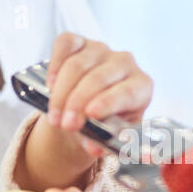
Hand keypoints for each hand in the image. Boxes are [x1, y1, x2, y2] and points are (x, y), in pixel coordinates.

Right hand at [46, 32, 152, 158]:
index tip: (91, 114)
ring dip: (62, 93)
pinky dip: (55, 64)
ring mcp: (102, 49)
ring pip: (78, 65)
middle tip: (66, 125)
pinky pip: (65, 44)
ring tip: (54, 118)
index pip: (127, 92)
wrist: (88, 107)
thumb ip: (102, 142)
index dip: (109, 102)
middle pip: (99, 78)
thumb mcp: (108, 135)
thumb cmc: (104, 121)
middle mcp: (125, 63)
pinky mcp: (80, 41)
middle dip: (78, 103)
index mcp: (141, 86)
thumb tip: (94, 149)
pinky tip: (50, 86)